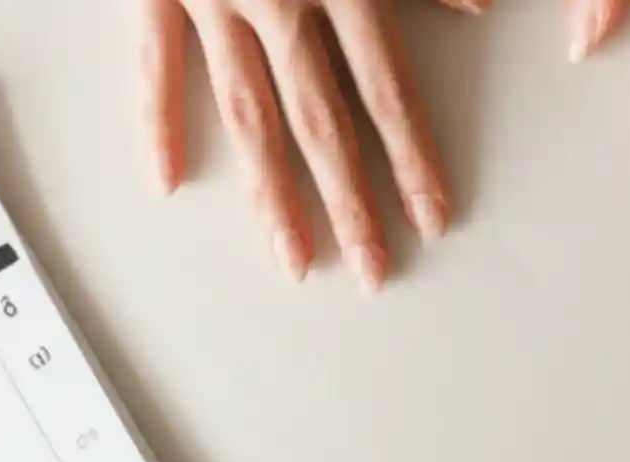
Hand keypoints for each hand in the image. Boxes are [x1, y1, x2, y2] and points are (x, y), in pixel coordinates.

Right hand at [139, 0, 488, 289]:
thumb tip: (477, 11)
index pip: (387, 90)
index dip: (413, 158)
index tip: (432, 215)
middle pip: (322, 121)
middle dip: (353, 201)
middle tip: (375, 267)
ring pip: (246, 113)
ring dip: (271, 193)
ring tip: (293, 257)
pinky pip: (152, 63)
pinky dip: (155, 119)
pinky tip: (168, 179)